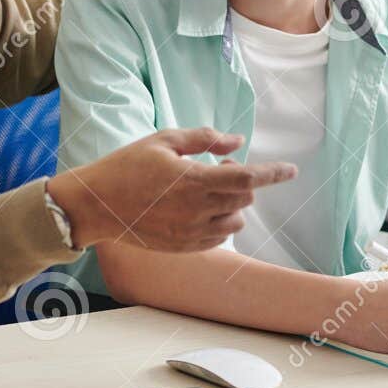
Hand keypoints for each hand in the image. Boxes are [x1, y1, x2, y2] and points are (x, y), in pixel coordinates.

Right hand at [48, 128, 294, 251]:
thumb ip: (204, 139)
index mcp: (193, 180)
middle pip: (243, 198)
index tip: (292, 169)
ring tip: (205, 190)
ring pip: (235, 220)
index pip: (247, 178)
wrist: (95, 205)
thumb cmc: (127, 166)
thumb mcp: (164, 141)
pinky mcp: (184, 247)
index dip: (273, 173)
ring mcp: (191, 232)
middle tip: (218, 166)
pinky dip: (219, 222)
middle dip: (241, 181)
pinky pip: (219, 238)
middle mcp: (197, 210)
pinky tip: (198, 209)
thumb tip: (237, 141)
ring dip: (232, 204)